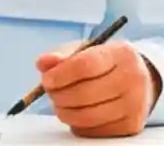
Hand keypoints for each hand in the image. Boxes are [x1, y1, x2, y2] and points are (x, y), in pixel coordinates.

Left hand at [36, 40, 156, 137]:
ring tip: (60, 104)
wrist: (138, 79)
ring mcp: (134, 104)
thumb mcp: (84, 50)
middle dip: (59, 95)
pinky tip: (76, 113)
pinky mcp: (132, 125)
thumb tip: (42, 63)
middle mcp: (132, 79)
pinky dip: (78, 125)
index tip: (47, 80)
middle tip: (51, 93)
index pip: (85, 66)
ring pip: (89, 116)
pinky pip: (95, 130)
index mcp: (120, 54)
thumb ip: (61, 55)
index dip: (60, 75)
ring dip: (65, 112)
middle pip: (84, 94)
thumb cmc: (104, 63)